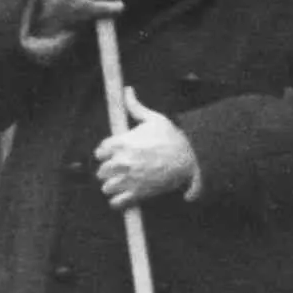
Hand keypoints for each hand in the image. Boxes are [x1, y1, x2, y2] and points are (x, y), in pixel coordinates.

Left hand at [94, 89, 196, 208]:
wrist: (192, 156)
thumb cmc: (173, 137)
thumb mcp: (154, 118)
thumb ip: (135, 106)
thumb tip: (127, 90)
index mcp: (122, 143)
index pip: (100, 151)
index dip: (107, 153)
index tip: (115, 154)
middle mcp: (121, 161)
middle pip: (101, 170)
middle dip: (110, 170)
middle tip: (122, 169)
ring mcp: (129, 178)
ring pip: (106, 187)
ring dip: (113, 186)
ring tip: (124, 183)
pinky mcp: (138, 193)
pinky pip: (117, 203)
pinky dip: (118, 202)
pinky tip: (125, 197)